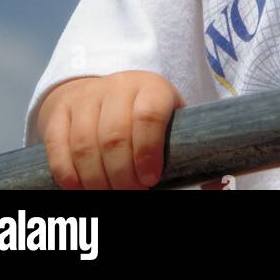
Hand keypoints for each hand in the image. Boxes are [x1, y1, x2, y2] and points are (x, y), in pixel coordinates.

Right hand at [37, 71, 186, 189]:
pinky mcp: (60, 113)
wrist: (104, 94)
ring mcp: (86, 98)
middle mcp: (118, 87)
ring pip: (85, 145)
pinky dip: (69, 176)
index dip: (148, 151)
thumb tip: (221, 187)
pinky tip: (82, 188)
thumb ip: (194, 156)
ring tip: (109, 193)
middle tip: (130, 193)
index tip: (150, 180)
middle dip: (121, 176)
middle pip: (114, 136)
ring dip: (96, 180)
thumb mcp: (172, 127)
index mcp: (152, 88)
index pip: (149, 115)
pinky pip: (58, 148)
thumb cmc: (148, 121)